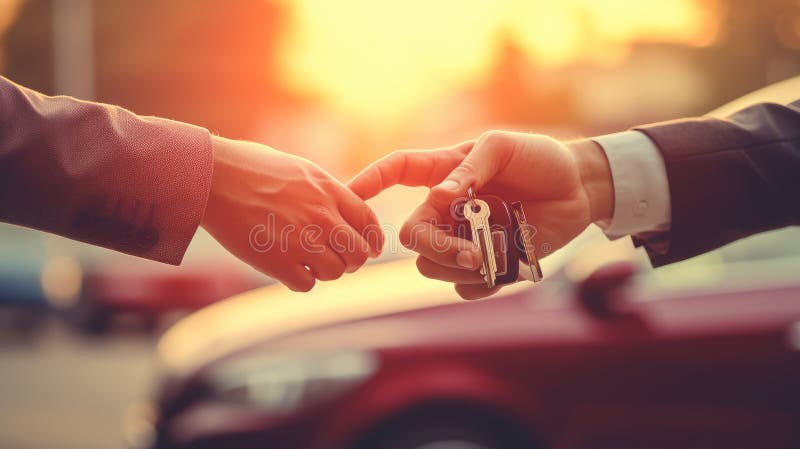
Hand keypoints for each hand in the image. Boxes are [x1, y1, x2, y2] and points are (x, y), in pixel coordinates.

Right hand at [202, 136, 382, 291]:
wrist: (213, 177)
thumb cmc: (250, 167)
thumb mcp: (300, 170)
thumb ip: (325, 192)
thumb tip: (341, 207)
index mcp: (329, 191)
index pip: (369, 222)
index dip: (372, 240)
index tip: (369, 248)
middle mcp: (321, 216)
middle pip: (358, 253)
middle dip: (352, 260)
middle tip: (337, 260)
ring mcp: (301, 240)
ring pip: (335, 272)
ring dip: (325, 271)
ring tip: (308, 263)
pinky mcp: (278, 261)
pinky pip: (307, 284)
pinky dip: (301, 281)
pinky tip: (289, 270)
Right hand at [347, 131, 612, 298]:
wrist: (581, 189)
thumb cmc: (540, 158)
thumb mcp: (504, 147)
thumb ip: (470, 168)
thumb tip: (440, 196)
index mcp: (445, 172)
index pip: (397, 171)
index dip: (371, 180)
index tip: (351, 192)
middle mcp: (448, 208)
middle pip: (413, 235)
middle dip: (435, 247)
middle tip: (469, 252)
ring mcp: (464, 238)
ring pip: (433, 265)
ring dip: (457, 267)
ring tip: (492, 256)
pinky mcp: (486, 264)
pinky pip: (464, 286)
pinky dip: (478, 283)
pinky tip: (500, 269)